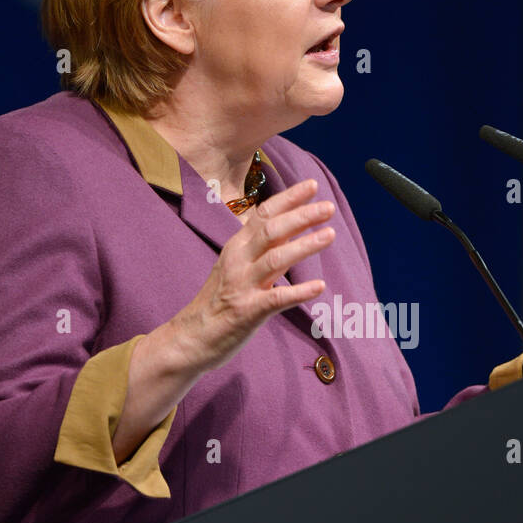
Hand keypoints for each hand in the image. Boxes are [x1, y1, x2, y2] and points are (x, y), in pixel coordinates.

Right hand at [169, 178, 334, 372]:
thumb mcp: (238, 266)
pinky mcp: (248, 311)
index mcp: (237, 246)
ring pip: (275, 259)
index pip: (264, 214)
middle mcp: (238, 261)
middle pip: (271, 230)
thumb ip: (263, 247)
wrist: (192, 336)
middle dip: (301, 216)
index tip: (312, 186)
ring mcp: (242, 285)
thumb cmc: (220, 300)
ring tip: (330, 235)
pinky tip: (320, 286)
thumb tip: (292, 226)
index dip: (289, 199)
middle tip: (329, 207)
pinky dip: (299, 292)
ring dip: (304, 245)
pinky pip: (276, 298)